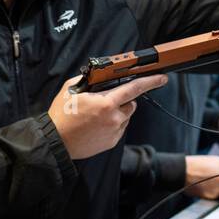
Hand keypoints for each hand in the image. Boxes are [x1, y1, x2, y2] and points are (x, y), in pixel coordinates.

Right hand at [48, 72, 168, 159]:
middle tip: (106, 101)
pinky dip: (112, 125)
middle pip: (131, 103)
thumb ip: (89, 80)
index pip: (134, 88)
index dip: (150, 82)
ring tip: (97, 116)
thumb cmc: (61, 116)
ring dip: (117, 113)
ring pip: (125, 117)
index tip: (162, 79)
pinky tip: (97, 126)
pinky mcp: (112, 142)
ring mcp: (114, 131)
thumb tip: (98, 76)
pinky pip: (119, 129)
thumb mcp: (71, 90)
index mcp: (106, 103)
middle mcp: (114, 118)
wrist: (56, 142)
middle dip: (123, 100)